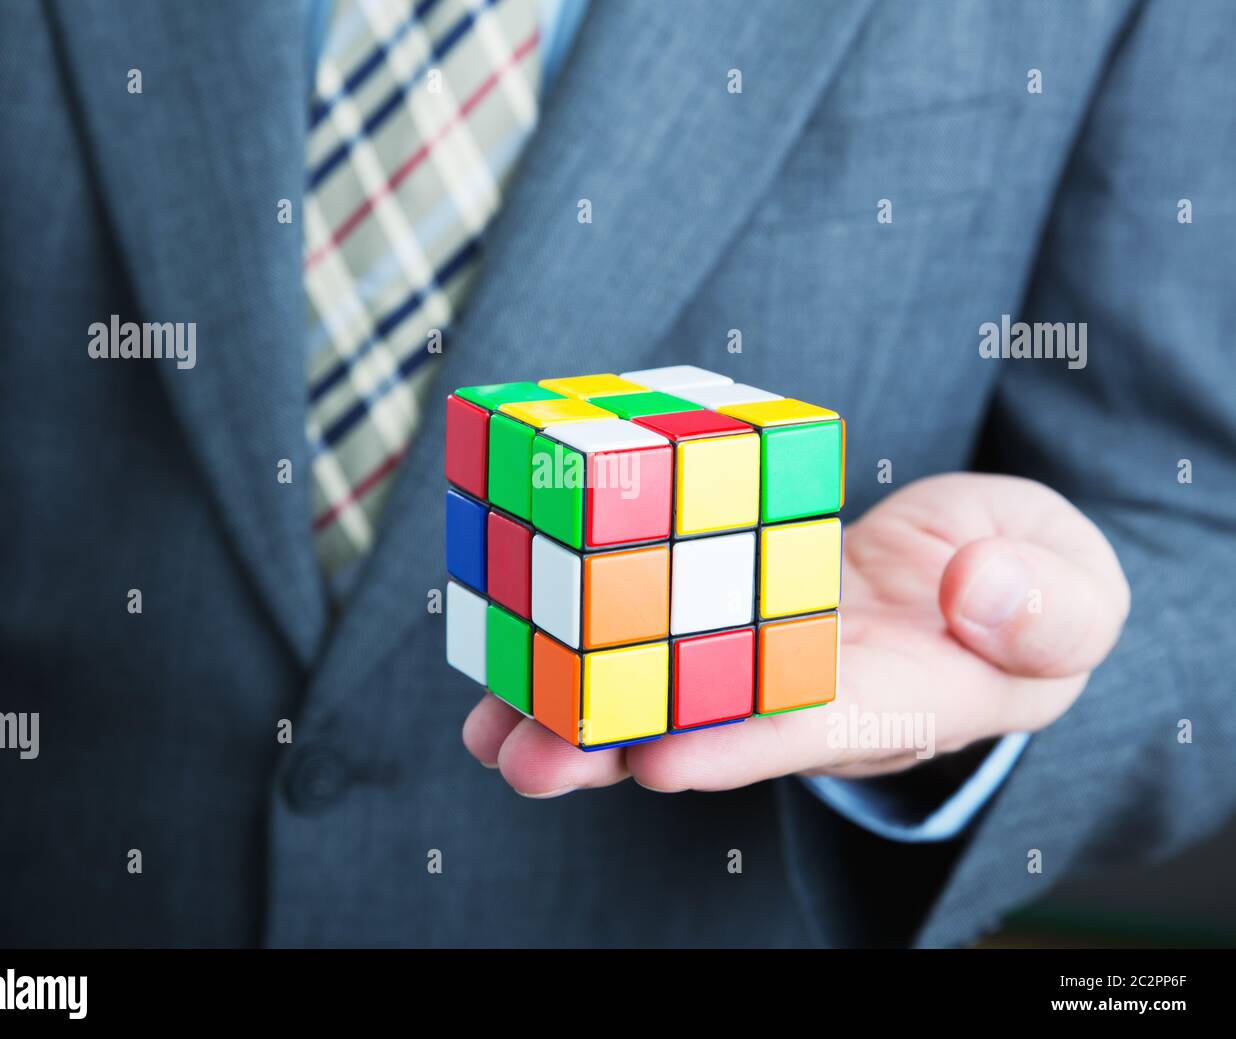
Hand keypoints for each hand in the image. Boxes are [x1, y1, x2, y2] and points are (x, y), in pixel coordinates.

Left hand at [462, 473, 1129, 796]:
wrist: (985, 574)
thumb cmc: (1036, 587)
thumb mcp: (1075, 591)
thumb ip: (1047, 604)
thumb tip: (979, 593)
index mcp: (907, 698)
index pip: (818, 728)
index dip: (743, 747)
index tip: (663, 764)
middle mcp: (814, 691)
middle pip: (710, 724)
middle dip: (616, 748)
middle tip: (524, 761)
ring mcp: (764, 651)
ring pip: (665, 687)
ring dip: (575, 707)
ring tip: (488, 730)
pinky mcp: (732, 604)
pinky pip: (658, 620)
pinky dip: (589, 627)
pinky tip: (515, 641)